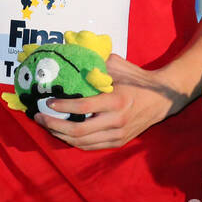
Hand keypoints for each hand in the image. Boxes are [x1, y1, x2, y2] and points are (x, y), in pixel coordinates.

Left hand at [37, 54, 185, 150]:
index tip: (47, 102)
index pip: (83, 107)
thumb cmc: (138, 80)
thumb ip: (98, 64)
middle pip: (78, 130)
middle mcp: (117, 120)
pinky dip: (74, 141)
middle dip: (54, 125)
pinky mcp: (118, 142)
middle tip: (39, 117)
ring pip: (82, 142)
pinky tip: (63, 133)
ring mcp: (118, 134)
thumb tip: (75, 56)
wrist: (162, 99)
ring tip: (47, 125)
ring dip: (60, 135)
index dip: (62, 106)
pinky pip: (91, 146)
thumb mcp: (119, 67)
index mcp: (117, 100)